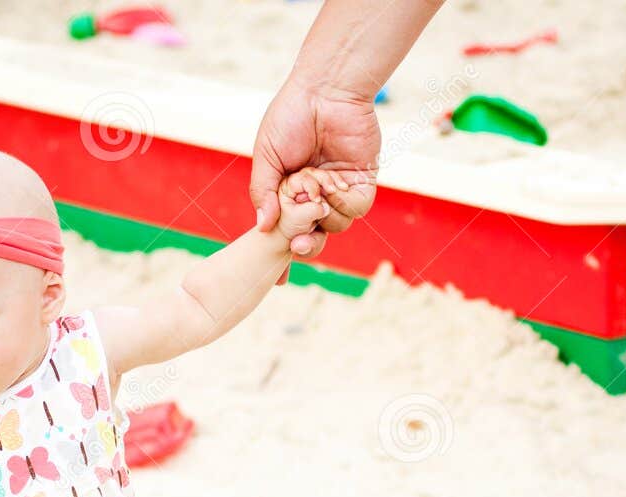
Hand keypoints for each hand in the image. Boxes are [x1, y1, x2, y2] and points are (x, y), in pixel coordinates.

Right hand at [250, 80, 379, 265]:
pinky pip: (356, 210)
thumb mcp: (266, 157)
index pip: (288, 231)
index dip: (283, 254)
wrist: (325, 88)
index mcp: (290, 193)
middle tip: (296, 245)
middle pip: (314, 237)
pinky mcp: (362, 182)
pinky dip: (343, 204)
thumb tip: (262, 227)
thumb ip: (263, 193)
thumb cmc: (291, 116)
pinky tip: (330, 186)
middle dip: (305, 246)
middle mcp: (316, 197)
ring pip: (336, 227)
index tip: (277, 279)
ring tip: (310, 192)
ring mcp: (340, 191)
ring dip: (322, 216)